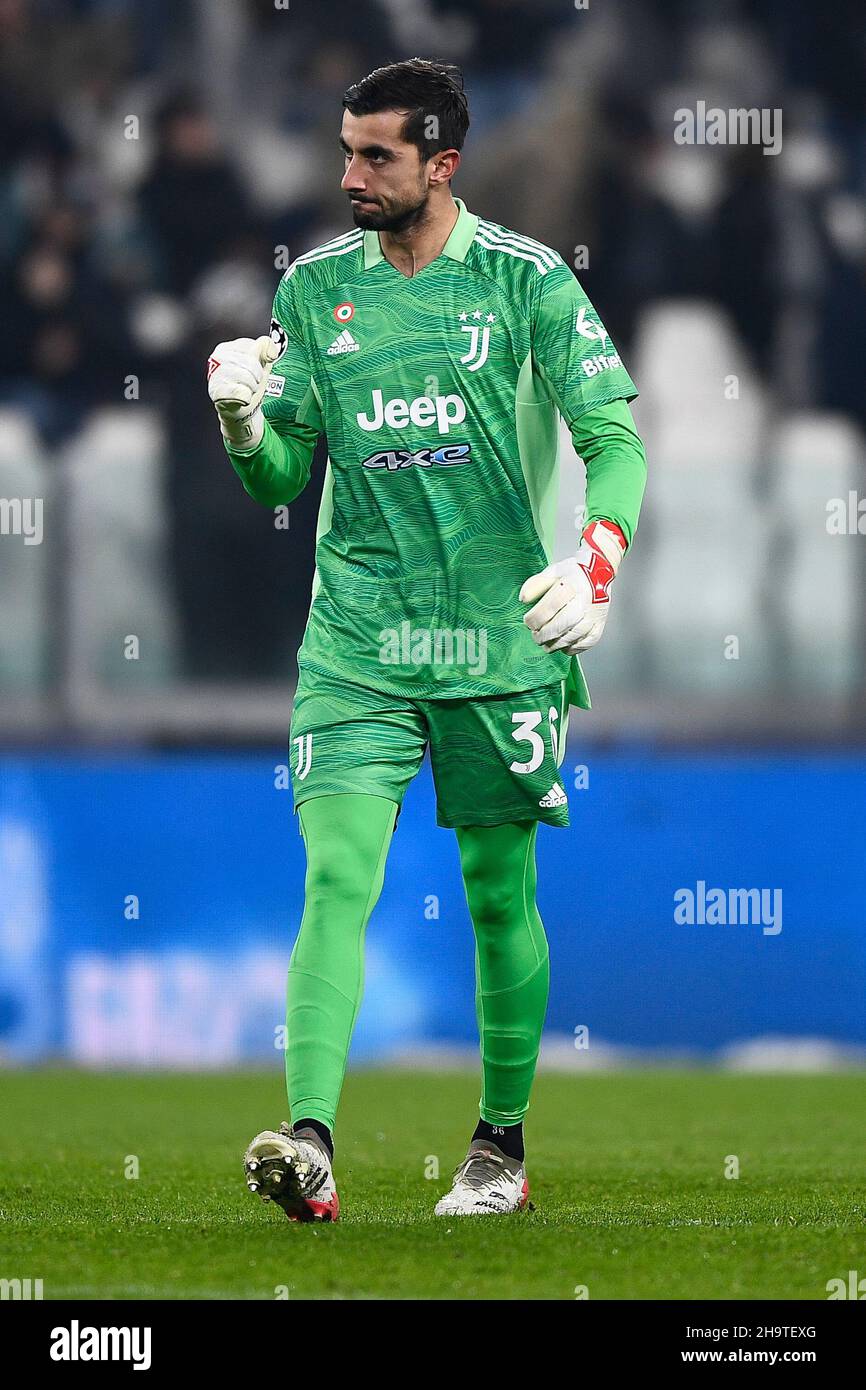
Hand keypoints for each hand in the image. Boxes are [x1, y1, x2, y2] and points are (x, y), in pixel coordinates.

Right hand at [207, 335, 278, 450]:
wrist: (240, 410)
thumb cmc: (248, 385)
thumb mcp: (261, 365)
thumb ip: (266, 351)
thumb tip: (272, 349)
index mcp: (228, 347)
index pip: (258, 344)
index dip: (265, 359)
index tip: (260, 369)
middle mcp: (218, 357)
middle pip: (252, 362)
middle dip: (257, 376)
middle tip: (253, 383)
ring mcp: (215, 374)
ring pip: (246, 376)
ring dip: (252, 387)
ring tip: (247, 390)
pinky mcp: (216, 392)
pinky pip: (240, 392)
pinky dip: (246, 398)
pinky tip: (242, 398)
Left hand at [519, 519, 626, 654]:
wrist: (599, 572)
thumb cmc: (573, 574)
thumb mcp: (553, 572)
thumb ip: (536, 584)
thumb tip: (524, 599)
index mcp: (571, 585)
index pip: (550, 606)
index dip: (536, 618)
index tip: (528, 622)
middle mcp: (584, 601)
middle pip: (562, 624)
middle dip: (544, 635)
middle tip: (535, 636)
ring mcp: (594, 614)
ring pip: (574, 636)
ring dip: (556, 644)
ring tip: (546, 644)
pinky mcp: (600, 624)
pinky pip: (588, 642)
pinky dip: (574, 648)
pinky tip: (563, 646)